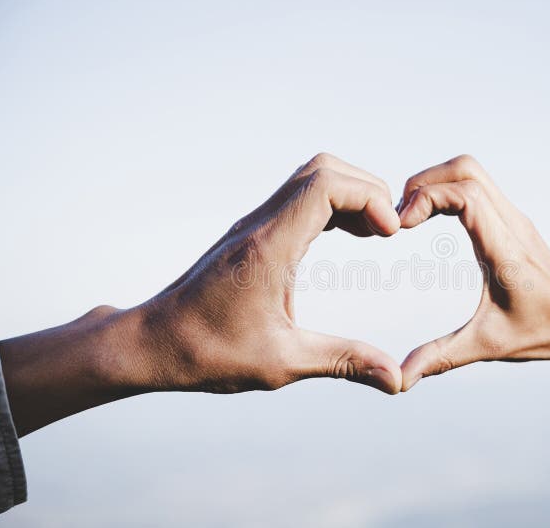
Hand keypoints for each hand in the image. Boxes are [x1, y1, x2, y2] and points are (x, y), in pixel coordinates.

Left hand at [133, 153, 402, 393]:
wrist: (153, 342)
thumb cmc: (208, 352)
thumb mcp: (282, 363)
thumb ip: (343, 362)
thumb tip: (396, 380)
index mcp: (269, 248)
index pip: (325, 185)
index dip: (368, 198)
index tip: (389, 235)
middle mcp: (261, 225)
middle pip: (322, 169)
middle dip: (366, 190)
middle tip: (388, 231)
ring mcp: (254, 224)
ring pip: (310, 178)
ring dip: (349, 195)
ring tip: (375, 233)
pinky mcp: (252, 232)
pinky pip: (299, 198)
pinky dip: (331, 205)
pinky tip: (347, 236)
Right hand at [396, 155, 549, 394]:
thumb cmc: (543, 332)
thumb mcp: (487, 346)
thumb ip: (441, 358)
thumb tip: (400, 379)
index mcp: (505, 249)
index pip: (466, 195)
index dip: (427, 198)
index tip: (401, 226)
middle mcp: (510, 224)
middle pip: (465, 168)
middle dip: (424, 182)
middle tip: (400, 217)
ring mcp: (513, 218)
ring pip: (471, 170)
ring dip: (435, 182)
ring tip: (410, 216)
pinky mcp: (511, 220)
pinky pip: (476, 186)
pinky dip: (448, 189)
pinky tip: (431, 218)